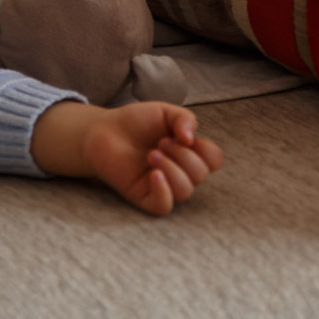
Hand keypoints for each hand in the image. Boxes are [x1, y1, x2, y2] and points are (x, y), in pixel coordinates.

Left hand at [29, 101, 222, 215]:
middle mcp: (179, 171)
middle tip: (160, 143)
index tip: (183, 135)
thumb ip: (184, 119)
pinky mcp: (144, 197)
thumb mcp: (164, 112)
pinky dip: (163, 191)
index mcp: (189, 152)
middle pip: (201, 174)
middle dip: (182, 155)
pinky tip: (153, 174)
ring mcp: (163, 186)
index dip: (205, 149)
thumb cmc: (135, 122)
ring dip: (172, 169)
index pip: (214, 160)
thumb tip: (191, 139)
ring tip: (152, 155)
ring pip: (185, 191)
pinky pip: (164, 206)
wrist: (104, 130)